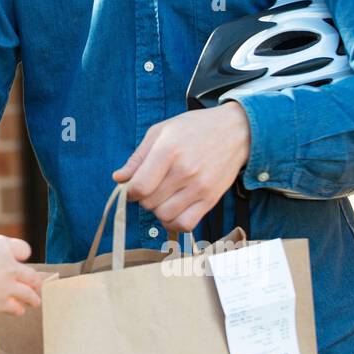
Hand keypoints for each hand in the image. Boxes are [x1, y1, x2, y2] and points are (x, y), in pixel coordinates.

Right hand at [0, 226, 43, 315]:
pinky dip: (18, 310)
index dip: (22, 253)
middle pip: (31, 274)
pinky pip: (15, 308)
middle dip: (35, 280)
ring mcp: (7, 286)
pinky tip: (19, 311)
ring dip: (33, 298)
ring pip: (28, 293)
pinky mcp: (1, 303)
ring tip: (36, 302)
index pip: (23, 248)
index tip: (20, 258)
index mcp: (1, 247)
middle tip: (37, 284)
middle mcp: (9, 267)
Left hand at [111, 101, 251, 232]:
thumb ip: (138, 157)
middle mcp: (184, 171)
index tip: (132, 187)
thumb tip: (118, 179)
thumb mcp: (161, 131)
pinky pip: (186, 225)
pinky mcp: (211, 199)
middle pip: (149, 203)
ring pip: (164, 216)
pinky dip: (174, 223)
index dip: (129, 191)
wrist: (235, 131)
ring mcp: (199, 188)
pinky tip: (173, 210)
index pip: (139, 187)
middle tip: (150, 188)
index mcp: (168, 151)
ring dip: (158, 211)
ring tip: (163, 197)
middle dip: (143, 198)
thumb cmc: (194, 128)